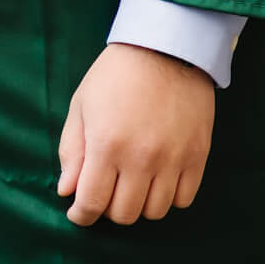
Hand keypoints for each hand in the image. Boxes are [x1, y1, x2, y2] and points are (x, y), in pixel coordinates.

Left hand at [56, 42, 214, 226]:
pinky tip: (157, 178)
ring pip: (155, 212)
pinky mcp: (197, 156)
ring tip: (132, 182)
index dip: (82, 215)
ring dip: (139, 204)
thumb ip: (72, 150)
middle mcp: (141, 158)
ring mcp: (173, 159)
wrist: (164, 48)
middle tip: (106, 190)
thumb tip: (67, 191)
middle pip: (125, 214)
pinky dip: (168, 197)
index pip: (92, 202)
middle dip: (108, 208)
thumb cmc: (115, 75)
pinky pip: (183, 200)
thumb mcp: (82, 105)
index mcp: (107, 144)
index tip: (79, 213)